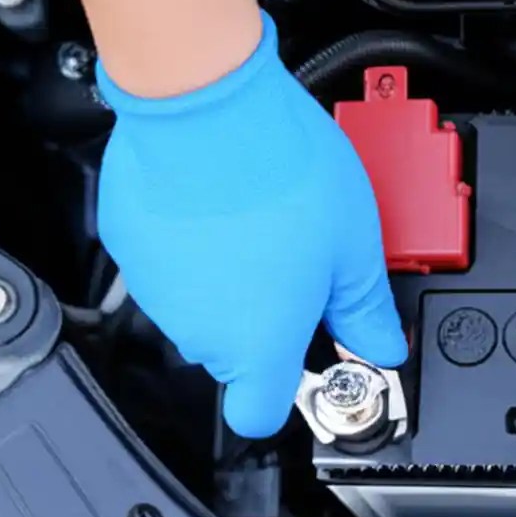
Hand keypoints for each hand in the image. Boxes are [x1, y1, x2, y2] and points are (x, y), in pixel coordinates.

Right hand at [96, 11, 406, 437]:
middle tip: (300, 264)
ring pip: (201, 308)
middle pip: (235, 353)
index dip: (285, 393)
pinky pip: (169, 266)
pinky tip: (224, 205)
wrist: (209, 102)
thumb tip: (383, 346)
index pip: (260, 414)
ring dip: (230, 281)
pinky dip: (193, 248)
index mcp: (257, 343)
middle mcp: (200, 329)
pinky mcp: (132, 248)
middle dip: (267, 319)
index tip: (306, 363)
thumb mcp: (355, 247)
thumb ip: (366, 311)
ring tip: (264, 223)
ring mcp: (158, 290)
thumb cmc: (284, 172)